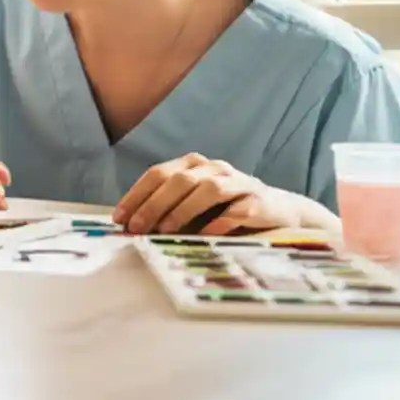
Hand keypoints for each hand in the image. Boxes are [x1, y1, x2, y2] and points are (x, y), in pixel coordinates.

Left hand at [112, 153, 302, 235]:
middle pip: (179, 180)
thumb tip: (132, 227)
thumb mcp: (194, 206)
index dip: (136, 195)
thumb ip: (168, 210)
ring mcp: (237, 181)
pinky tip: (204, 235)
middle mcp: (213, 168)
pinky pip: (236, 210)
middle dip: (153, 204)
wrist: (279, 211)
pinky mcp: (258, 200)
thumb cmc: (226, 210)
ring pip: (206, 190)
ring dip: (182, 211)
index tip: (119, 218)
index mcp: (192, 165)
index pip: (157, 174)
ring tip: (165, 231)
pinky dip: (219, 222)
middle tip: (137, 227)